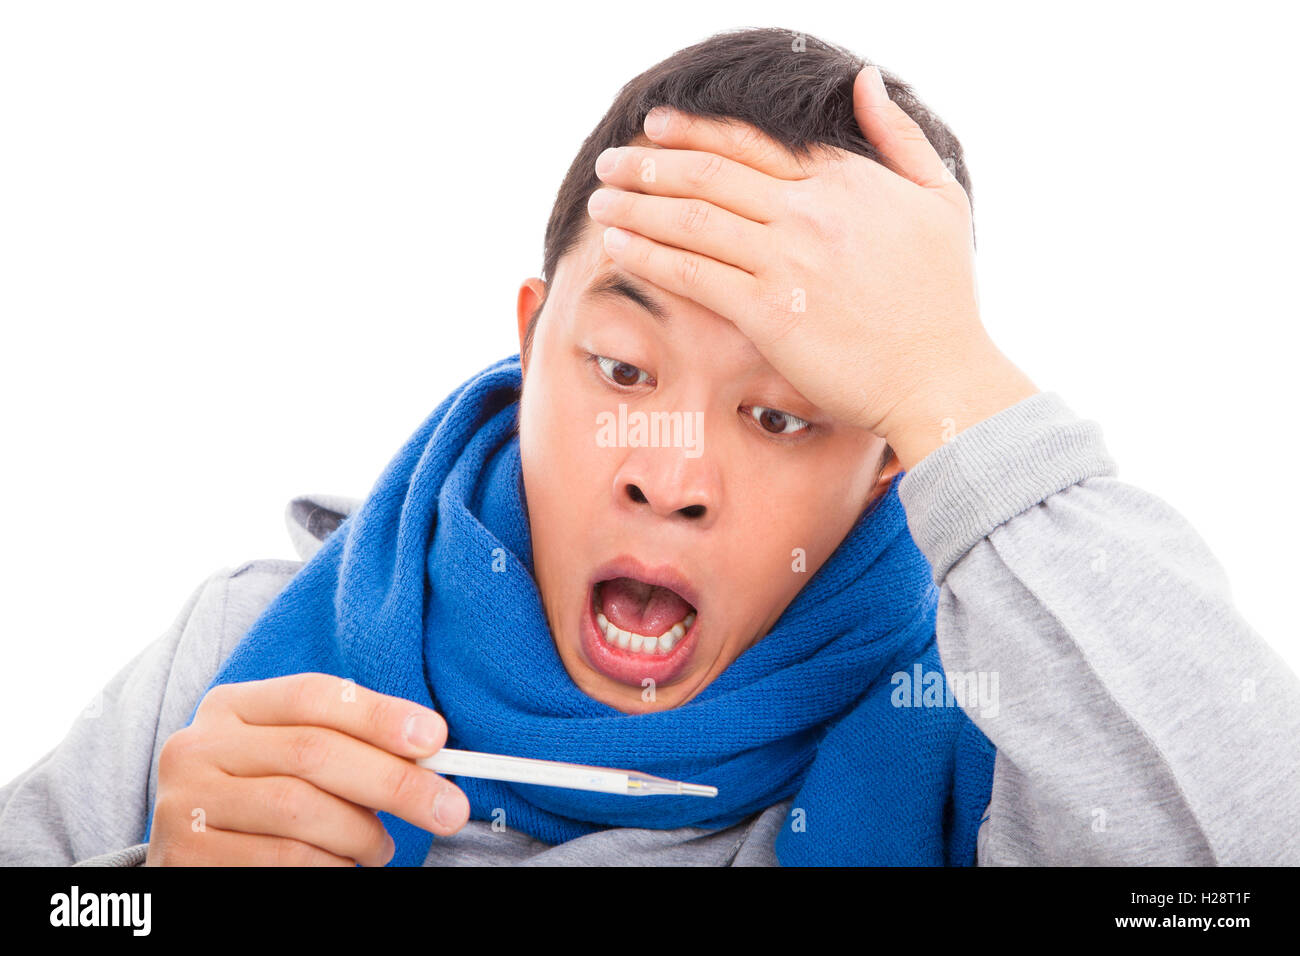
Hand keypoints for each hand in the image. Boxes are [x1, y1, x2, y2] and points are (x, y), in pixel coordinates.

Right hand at [144, 672, 469, 865]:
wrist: (200, 853)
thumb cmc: (265, 799)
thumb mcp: (292, 757)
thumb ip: (348, 744)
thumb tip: (429, 752)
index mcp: (233, 707)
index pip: (314, 695)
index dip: (378, 714)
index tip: (435, 738)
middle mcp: (199, 746)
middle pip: (313, 752)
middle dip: (394, 781)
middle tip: (448, 809)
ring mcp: (186, 801)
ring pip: (300, 809)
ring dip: (360, 833)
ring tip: (380, 847)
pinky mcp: (186, 856)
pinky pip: (283, 859)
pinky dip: (330, 865)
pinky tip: (344, 866)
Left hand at [586, 65, 1038, 469]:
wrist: (940, 377)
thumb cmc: (943, 298)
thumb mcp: (939, 199)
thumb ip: (898, 136)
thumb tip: (862, 81)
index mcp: (845, 180)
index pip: (752, 142)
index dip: (695, 130)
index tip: (656, 126)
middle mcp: (809, 212)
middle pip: (709, 173)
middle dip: (648, 163)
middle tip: (610, 161)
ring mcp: (787, 261)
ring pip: (692, 218)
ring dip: (636, 204)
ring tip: (600, 200)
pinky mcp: (768, 313)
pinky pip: (694, 273)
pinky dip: (650, 255)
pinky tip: (619, 245)